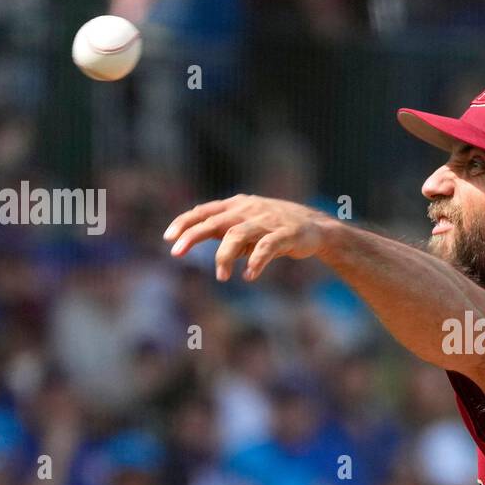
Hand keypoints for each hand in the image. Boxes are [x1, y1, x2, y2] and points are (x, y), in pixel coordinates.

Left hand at [164, 194, 331, 281]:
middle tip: (176, 253)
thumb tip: (198, 238)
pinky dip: (256, 262)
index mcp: (237, 206)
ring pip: (237, 235)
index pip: (204, 212)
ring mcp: (267, 221)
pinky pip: (266, 248)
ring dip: (225, 256)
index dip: (184, 223)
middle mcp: (248, 210)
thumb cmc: (276, 226)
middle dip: (193, 236)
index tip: (168, 238)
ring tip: (221, 277)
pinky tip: (249, 276)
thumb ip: (225, 230)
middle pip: (214, 221)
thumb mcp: (247, 224)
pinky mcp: (285, 234)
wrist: (316, 228)